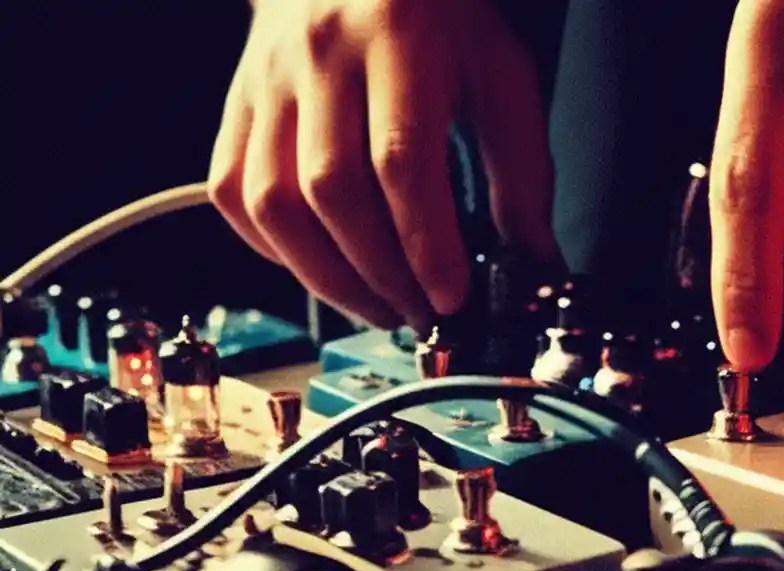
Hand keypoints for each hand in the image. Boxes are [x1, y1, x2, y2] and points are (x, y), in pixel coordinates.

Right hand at [208, 0, 558, 333]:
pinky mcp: (238, 102)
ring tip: (375, 304)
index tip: (451, 296)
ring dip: (324, 276)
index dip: (425, 242)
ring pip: (271, 201)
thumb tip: (535, 261)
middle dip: (378, 272)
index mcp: (397, 36)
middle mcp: (319, 53)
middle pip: (330, 189)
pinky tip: (322, 266)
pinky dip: (275, 248)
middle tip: (417, 311)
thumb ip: (521, 168)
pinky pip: (233, 192)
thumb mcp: (501, 72)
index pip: (400, 160)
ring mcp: (267, 78)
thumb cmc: (441, 15)